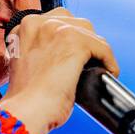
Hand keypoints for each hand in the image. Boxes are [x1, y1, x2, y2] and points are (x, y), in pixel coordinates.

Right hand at [0, 7, 119, 133]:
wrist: (25, 111)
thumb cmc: (25, 99)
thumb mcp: (27, 64)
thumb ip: (41, 52)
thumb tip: (65, 57)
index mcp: (25, 26)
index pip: (58, 22)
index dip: (70, 40)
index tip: (75, 58)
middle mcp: (39, 22)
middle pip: (76, 23)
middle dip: (85, 43)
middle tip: (88, 65)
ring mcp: (57, 30)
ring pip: (91, 34)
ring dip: (97, 52)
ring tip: (98, 70)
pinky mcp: (75, 43)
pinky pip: (103, 47)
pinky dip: (109, 61)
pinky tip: (108, 74)